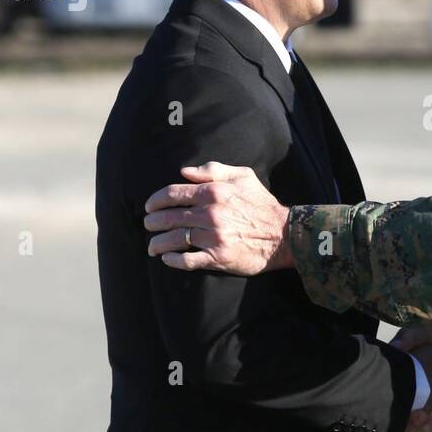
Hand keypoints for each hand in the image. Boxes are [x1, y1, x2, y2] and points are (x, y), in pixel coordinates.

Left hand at [143, 162, 292, 274]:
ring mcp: (213, 237)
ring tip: (152, 246)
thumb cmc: (262, 204)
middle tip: (148, 225)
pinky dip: (173, 261)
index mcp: (213, 192)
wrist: (284, 235)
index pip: (172, 194)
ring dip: (157, 243)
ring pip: (174, 240)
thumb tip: (184, 171)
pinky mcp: (218, 257)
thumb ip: (213, 170)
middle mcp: (210, 214)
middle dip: (152, 222)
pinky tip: (167, 259)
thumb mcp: (243, 176)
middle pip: (169, 218)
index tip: (148, 207)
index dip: (155, 200)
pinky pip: (187, 260)